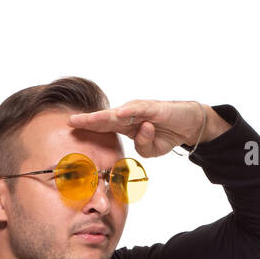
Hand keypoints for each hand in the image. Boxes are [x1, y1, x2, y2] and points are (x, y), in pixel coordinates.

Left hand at [66, 100, 224, 157]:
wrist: (188, 124)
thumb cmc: (167, 135)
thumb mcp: (152, 150)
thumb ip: (142, 146)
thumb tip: (141, 130)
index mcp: (126, 127)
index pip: (104, 127)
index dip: (88, 128)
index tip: (71, 129)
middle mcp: (130, 116)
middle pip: (105, 118)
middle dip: (88, 120)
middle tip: (70, 121)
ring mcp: (141, 110)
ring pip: (118, 113)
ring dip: (102, 116)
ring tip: (86, 119)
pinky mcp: (155, 108)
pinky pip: (140, 109)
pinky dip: (130, 111)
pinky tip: (119, 113)